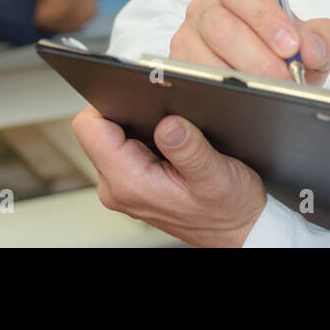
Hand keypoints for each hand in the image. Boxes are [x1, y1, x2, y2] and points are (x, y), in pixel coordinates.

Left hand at [72, 105, 266, 246]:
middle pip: (99, 129)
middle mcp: (118, 186)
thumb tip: (168, 123)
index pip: (90, 128)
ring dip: (138, 126)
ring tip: (172, 132)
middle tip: (164, 115)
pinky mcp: (133, 182)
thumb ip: (189, 149)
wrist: (239, 232)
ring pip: (111, 136)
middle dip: (128, 113)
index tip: (138, 97)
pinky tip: (171, 143)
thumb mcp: (217, 176)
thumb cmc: (230, 210)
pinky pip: (125, 147)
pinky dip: (145, 137)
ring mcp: (123, 186)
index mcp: (129, 184)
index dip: (109, 103)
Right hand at [172, 0, 329, 85]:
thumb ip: (324, 38)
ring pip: (204, 57)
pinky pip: (192, 81)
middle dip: (257, 58)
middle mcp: (206, 9)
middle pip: (220, 27)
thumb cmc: (286, 55)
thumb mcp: (313, 44)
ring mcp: (187, 38)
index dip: (265, 16)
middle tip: (284, 80)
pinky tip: (243, 103)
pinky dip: (220, 94)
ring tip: (270, 94)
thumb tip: (310, 48)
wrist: (272, 80)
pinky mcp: (177, 68)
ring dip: (239, 80)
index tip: (291, 46)